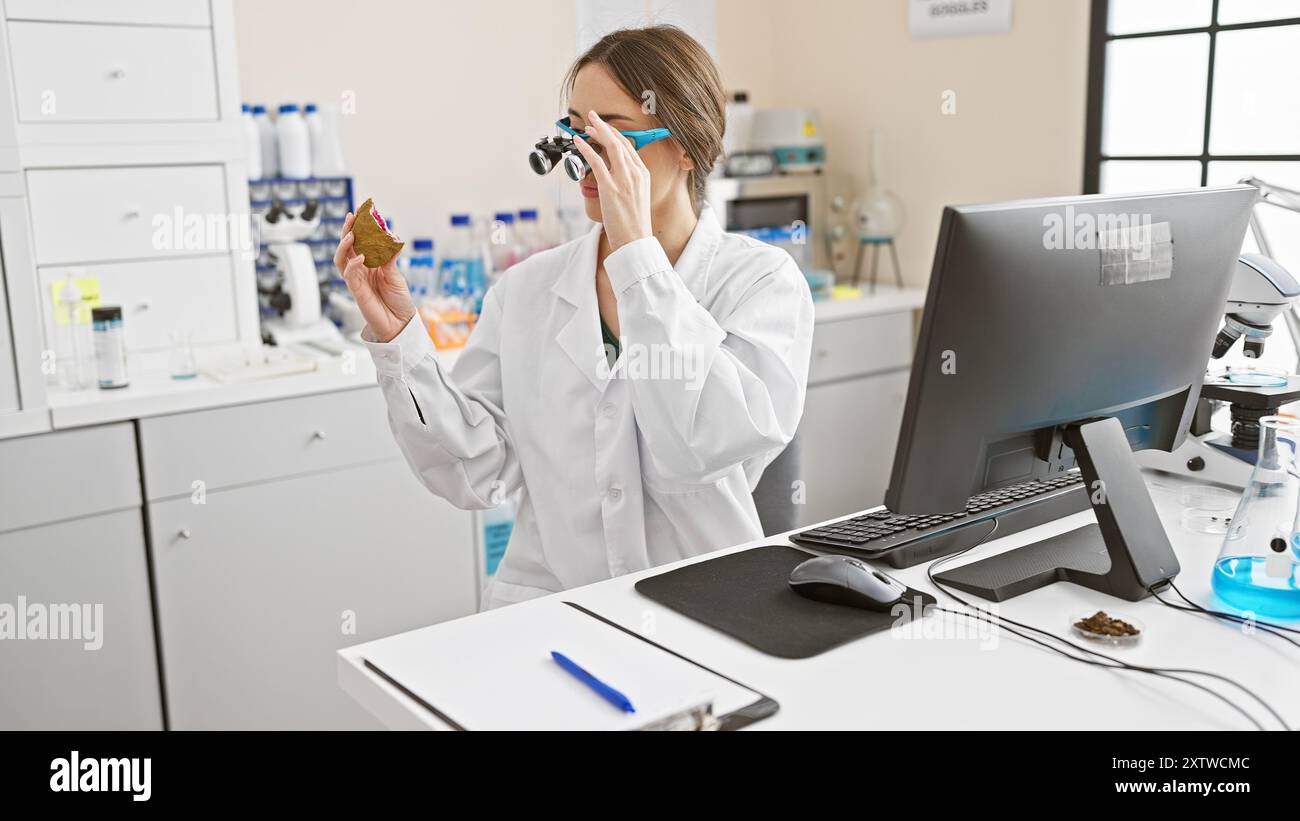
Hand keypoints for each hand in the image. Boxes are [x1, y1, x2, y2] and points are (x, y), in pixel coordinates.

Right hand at [334, 212, 416, 342]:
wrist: (400, 324)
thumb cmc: (399, 301)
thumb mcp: (397, 275)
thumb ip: (391, 258)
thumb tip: (393, 237)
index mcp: (371, 263)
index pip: (360, 242)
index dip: (358, 227)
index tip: (359, 212)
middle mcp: (361, 270)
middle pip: (347, 247)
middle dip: (347, 231)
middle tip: (351, 217)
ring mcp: (357, 280)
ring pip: (341, 259)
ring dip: (344, 246)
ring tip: (351, 235)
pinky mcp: (356, 291)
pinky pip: (349, 275)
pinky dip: (353, 264)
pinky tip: (361, 257)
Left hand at [570, 110, 652, 251]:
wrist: (635, 241)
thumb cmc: (634, 224)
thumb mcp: (637, 198)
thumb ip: (628, 184)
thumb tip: (614, 178)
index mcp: (643, 175)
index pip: (629, 147)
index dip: (615, 134)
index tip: (605, 128)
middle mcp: (635, 173)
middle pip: (620, 142)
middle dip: (605, 127)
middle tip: (593, 118)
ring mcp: (624, 180)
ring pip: (610, 147)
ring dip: (597, 132)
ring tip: (586, 125)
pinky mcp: (610, 187)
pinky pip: (597, 162)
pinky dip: (587, 149)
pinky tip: (579, 142)